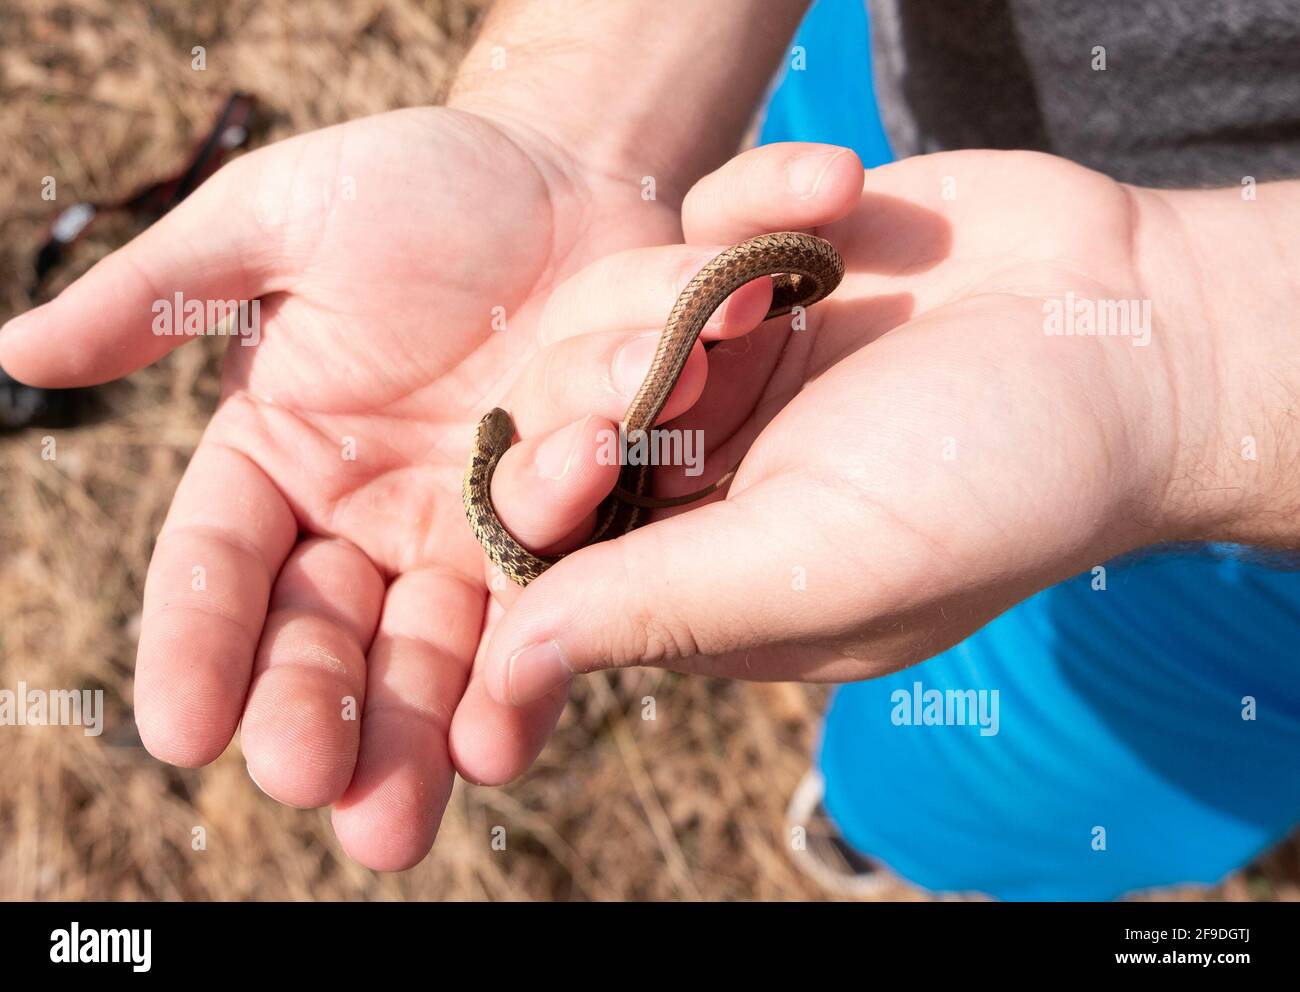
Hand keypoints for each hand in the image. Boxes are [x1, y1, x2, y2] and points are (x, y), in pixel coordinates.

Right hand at [0, 106, 680, 868]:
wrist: (572, 178)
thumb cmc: (419, 187)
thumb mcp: (278, 222)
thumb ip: (162, 296)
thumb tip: (14, 356)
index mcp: (279, 458)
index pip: (220, 564)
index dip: (197, 642)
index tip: (176, 727)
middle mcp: (370, 517)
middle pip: (328, 635)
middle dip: (314, 714)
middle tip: (306, 787)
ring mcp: (471, 534)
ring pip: (438, 650)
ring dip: (418, 733)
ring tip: (400, 815)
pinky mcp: (571, 529)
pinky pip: (550, 596)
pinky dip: (532, 657)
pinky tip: (506, 725)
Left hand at [468, 142, 1299, 777]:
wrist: (1133, 334)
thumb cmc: (994, 479)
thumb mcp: (826, 564)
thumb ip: (662, 608)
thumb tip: (512, 672)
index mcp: (708, 576)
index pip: (558, 559)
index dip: (541, 503)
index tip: (593, 456)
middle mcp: (705, 473)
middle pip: (563, 423)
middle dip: (612, 381)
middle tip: (697, 360)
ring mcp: (734, 366)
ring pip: (613, 309)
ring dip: (682, 287)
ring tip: (771, 291)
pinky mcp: (769, 268)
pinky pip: (702, 220)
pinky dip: (756, 201)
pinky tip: (836, 198)